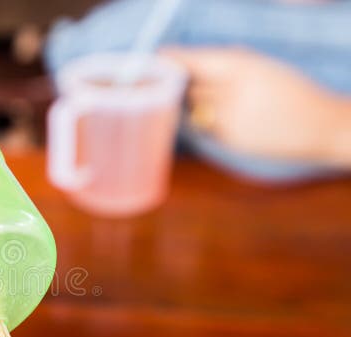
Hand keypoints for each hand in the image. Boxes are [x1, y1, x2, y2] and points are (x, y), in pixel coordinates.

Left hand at [163, 47, 349, 162]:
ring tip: (223, 99)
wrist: (319, 126)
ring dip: (197, 102)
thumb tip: (188, 66)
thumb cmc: (290, 92)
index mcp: (244, 68)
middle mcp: (233, 93)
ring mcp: (230, 118)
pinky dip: (211, 120)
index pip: (197, 62)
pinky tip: (236, 118)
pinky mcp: (229, 139)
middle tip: (182, 80)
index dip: (174, 60)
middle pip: (189, 86)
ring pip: (195, 107)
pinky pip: (206, 126)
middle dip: (184, 83)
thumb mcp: (264, 68)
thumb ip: (228, 66)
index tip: (158, 57)